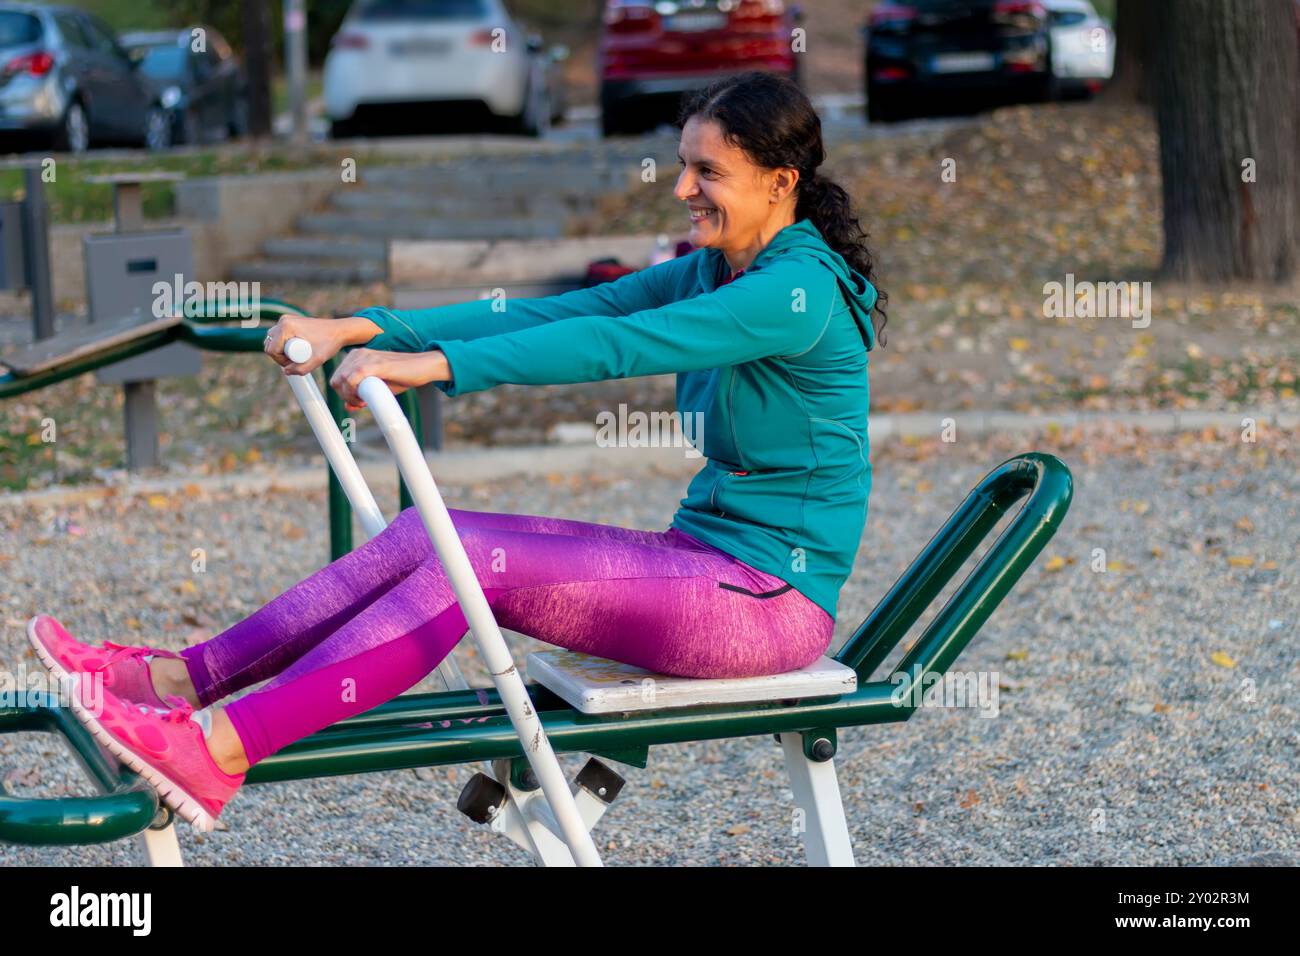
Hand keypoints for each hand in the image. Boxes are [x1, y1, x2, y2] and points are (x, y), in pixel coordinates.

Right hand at [263, 315, 380, 375]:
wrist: (340, 331)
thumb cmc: (330, 344)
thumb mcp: (317, 360)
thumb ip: (301, 370)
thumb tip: (285, 371)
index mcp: (286, 327)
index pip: (271, 350)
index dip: (280, 361)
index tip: (294, 364)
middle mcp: (283, 321)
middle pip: (270, 344)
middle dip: (280, 356)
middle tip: (297, 360)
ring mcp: (286, 319)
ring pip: (273, 340)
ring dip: (281, 350)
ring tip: (298, 355)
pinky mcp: (289, 320)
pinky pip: (278, 335)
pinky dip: (283, 343)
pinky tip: (296, 348)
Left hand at [329, 348, 450, 411]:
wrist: (423, 367)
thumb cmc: (402, 377)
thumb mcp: (379, 388)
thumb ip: (362, 395)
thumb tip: (347, 407)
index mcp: (357, 356)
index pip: (337, 378)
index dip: (343, 394)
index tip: (357, 402)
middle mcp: (359, 354)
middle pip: (336, 380)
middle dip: (345, 396)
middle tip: (361, 404)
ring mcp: (366, 357)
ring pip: (342, 380)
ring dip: (350, 396)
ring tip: (364, 403)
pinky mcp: (374, 364)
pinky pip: (353, 380)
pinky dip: (355, 393)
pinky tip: (365, 400)